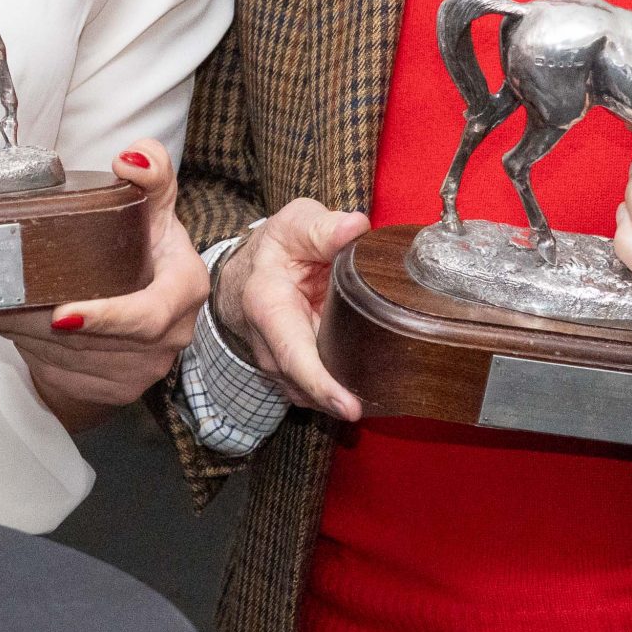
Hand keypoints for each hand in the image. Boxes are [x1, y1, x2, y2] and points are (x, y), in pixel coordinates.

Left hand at [0, 142, 207, 430]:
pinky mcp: (116, 389)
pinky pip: (64, 374)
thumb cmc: (150, 249)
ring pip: (72, 357)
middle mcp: (171, 335)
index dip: (108, 317)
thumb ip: (151, 172)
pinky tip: (10, 325)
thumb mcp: (156, 206)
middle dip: (41, 321)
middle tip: (0, 300)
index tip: (62, 313)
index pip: (150, 314)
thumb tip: (130, 158)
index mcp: (185, 289)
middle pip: (96, 337)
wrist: (146, 306)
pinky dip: (30, 350)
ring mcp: (144, 368)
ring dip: (28, 335)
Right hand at [208, 197, 369, 419]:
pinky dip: (339, 394)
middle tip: (379, 401)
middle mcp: (268, 346)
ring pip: (313, 395)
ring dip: (342, 397)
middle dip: (341, 399)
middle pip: (306, 385)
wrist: (252, 269)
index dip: (322, 384)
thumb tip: (356, 228)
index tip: (348, 406)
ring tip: (377, 391)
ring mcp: (279, 365)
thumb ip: (325, 228)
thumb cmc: (278, 247)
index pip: (294, 355)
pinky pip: (318, 393)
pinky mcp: (294, 374)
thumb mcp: (296, 225)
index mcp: (268, 306)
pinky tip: (365, 386)